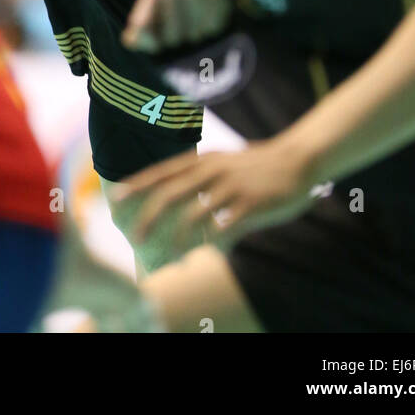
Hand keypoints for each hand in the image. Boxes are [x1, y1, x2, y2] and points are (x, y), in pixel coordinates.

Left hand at [113, 137, 317, 253]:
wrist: (297, 159)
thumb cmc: (257, 167)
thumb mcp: (224, 165)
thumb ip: (202, 182)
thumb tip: (183, 207)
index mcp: (203, 160)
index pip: (162, 171)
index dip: (137, 185)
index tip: (116, 198)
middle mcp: (211, 169)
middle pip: (170, 192)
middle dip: (148, 216)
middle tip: (134, 237)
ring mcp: (230, 186)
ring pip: (194, 212)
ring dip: (177, 236)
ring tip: (168, 254)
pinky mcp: (250, 202)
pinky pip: (224, 225)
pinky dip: (211, 241)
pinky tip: (206, 253)